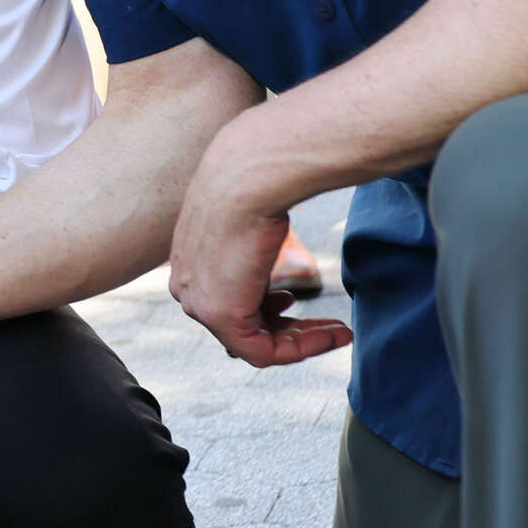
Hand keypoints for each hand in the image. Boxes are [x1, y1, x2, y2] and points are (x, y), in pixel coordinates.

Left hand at [166, 124, 351, 368]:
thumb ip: (251, 233)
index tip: (297, 300)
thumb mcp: (247, 210)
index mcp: (191, 264)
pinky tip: (335, 333)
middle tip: (331, 325)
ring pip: (256, 343)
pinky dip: (303, 348)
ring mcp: (200, 304)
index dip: (269, 309)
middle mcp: (188, 288)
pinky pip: (265, 352)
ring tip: (339, 329)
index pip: (230, 303)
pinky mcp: (221, 315)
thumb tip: (269, 226)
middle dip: (291, 328)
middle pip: (243, 327)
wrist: (246, 175)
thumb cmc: (251, 179)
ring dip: (304, 340)